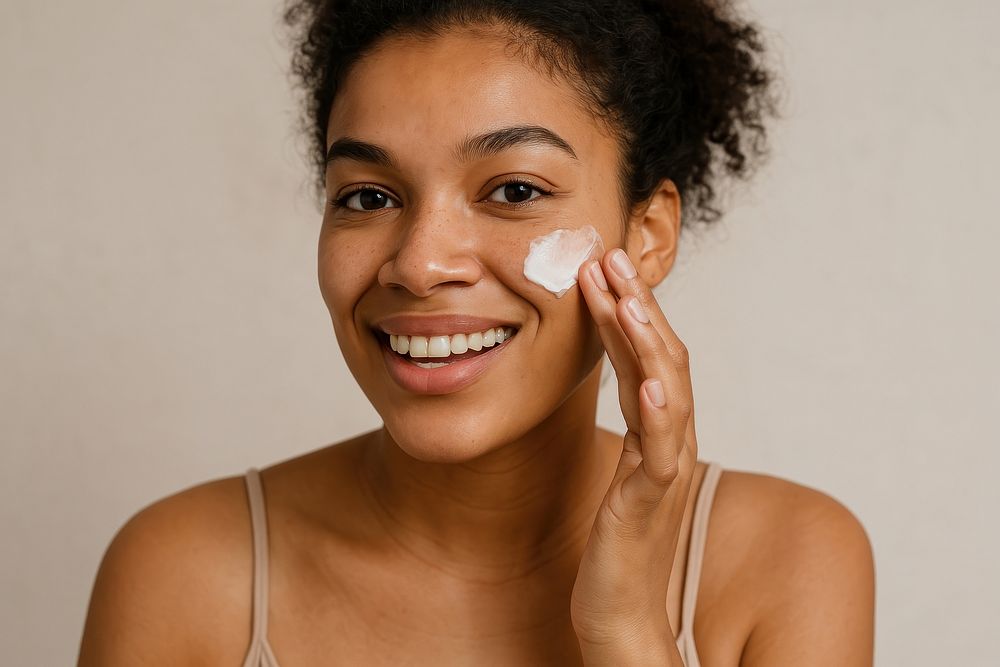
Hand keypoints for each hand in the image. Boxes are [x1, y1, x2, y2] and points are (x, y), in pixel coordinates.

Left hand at [570, 248, 697, 663]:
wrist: (621, 616)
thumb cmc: (617, 547)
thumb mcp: (619, 476)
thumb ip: (628, 432)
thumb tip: (621, 392)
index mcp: (657, 433)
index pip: (646, 358)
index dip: (629, 310)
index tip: (604, 266)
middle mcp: (668, 444)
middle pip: (664, 360)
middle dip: (639, 305)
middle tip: (612, 255)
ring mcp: (663, 473)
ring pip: (668, 394)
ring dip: (648, 342)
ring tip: (629, 297)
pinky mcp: (650, 505)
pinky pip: (662, 453)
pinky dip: (659, 414)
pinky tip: (648, 383)